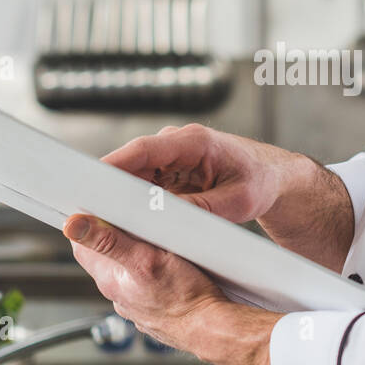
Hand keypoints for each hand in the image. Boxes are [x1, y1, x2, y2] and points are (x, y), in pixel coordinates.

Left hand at [63, 215, 279, 364]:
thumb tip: (73, 226)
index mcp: (110, 279)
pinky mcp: (155, 306)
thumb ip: (109, 241)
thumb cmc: (185, 298)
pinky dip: (151, 269)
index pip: (83, 246)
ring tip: (153, 238)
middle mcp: (119, 293)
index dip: (87, 224)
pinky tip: (168, 265)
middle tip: (130, 217)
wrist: (212, 328)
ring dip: (135, 251)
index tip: (96, 207)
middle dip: (114, 234)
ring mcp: (137, 302)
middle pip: (105, 255)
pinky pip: (146, 281)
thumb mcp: (145, 259)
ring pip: (127, 268)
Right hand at [102, 123, 354, 270]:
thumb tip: (166, 220)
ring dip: (120, 198)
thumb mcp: (237, 202)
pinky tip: (127, 223)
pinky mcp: (169, 173)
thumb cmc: (261, 182)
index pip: (144, 149)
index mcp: (193, 141)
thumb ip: (202, 209)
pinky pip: (143, 187)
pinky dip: (134, 203)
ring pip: (133, 177)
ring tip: (106, 222)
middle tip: (89, 212)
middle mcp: (177, 144)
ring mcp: (170, 158)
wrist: (274, 177)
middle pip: (131, 163)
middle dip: (108, 186)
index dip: (114, 164)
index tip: (91, 182)